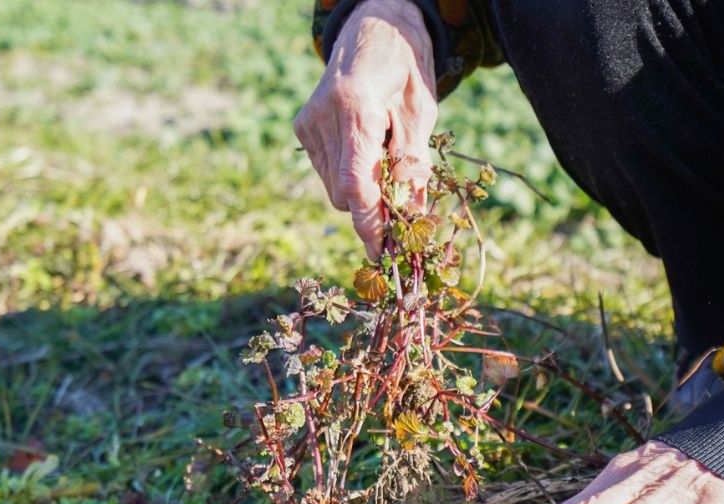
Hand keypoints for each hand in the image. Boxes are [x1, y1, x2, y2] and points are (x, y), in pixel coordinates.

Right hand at [294, 0, 437, 258]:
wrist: (374, 29)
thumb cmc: (406, 69)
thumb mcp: (422, 114)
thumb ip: (413, 166)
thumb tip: (410, 220)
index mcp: (355, 109)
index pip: (356, 184)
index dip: (370, 224)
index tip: (383, 254)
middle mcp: (322, 117)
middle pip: (342, 193)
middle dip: (372, 207)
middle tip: (403, 202)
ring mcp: (307, 123)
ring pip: (333, 187)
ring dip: (361, 190)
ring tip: (385, 156)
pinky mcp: (302, 127)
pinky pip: (326, 171)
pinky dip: (349, 173)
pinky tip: (366, 147)